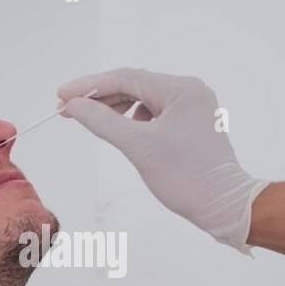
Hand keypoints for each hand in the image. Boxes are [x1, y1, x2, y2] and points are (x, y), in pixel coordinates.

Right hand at [58, 68, 270, 254]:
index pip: (126, 78)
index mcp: (182, 90)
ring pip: (143, 101)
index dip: (90, 86)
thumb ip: (103, 122)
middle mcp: (190, 92)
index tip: (61, 95)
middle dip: (100, 98)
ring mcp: (192, 108)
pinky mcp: (191, 125)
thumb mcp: (139, 148)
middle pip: (134, 86)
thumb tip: (73, 105)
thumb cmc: (186, 178)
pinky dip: (133, 121)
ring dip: (115, 109)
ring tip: (88, 120)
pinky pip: (154, 115)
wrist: (224, 207)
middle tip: (66, 110)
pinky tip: (121, 132)